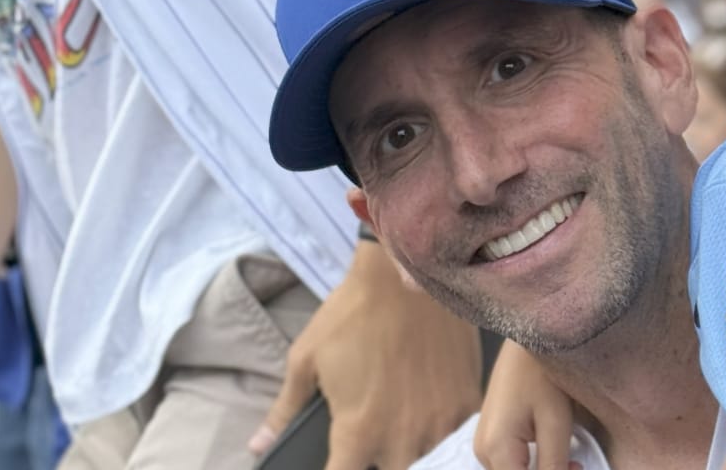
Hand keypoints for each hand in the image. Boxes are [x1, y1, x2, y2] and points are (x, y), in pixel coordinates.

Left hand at [250, 241, 481, 468]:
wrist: (407, 275)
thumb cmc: (352, 314)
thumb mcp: (306, 359)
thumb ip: (285, 411)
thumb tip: (258, 445)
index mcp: (357, 434)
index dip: (337, 469)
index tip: (339, 457)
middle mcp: (401, 439)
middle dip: (377, 458)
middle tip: (373, 427)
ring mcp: (440, 423)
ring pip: (426, 459)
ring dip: (412, 447)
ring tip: (403, 416)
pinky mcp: (467, 403)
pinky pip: (457, 436)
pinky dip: (445, 428)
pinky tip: (433, 406)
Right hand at [473, 340, 578, 469]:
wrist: (528, 337)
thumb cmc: (544, 372)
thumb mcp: (556, 421)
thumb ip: (553, 464)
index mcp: (496, 448)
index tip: (574, 469)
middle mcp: (482, 451)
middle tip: (577, 466)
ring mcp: (484, 445)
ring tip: (572, 462)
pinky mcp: (492, 438)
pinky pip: (512, 465)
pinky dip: (535, 467)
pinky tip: (559, 457)